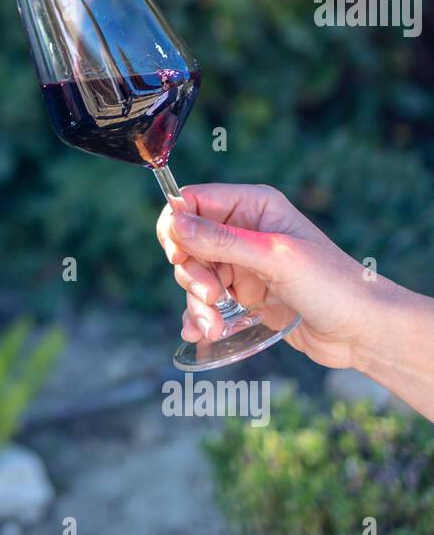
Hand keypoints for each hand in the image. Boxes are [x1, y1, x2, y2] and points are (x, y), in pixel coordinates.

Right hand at [155, 183, 375, 370]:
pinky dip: (199, 316)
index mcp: (253, 206)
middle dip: (191, 273)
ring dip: (196, 302)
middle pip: (186, 242)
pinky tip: (202, 332)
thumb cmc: (331, 284)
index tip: (180, 256)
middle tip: (211, 296)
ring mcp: (241, 263)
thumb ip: (221, 241)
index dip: (177, 226)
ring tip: (213, 326)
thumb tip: (174, 221)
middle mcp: (243, 231)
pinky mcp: (242, 294)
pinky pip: (204, 301)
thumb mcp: (274, 258)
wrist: (360, 330)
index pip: (192, 201)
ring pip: (193, 275)